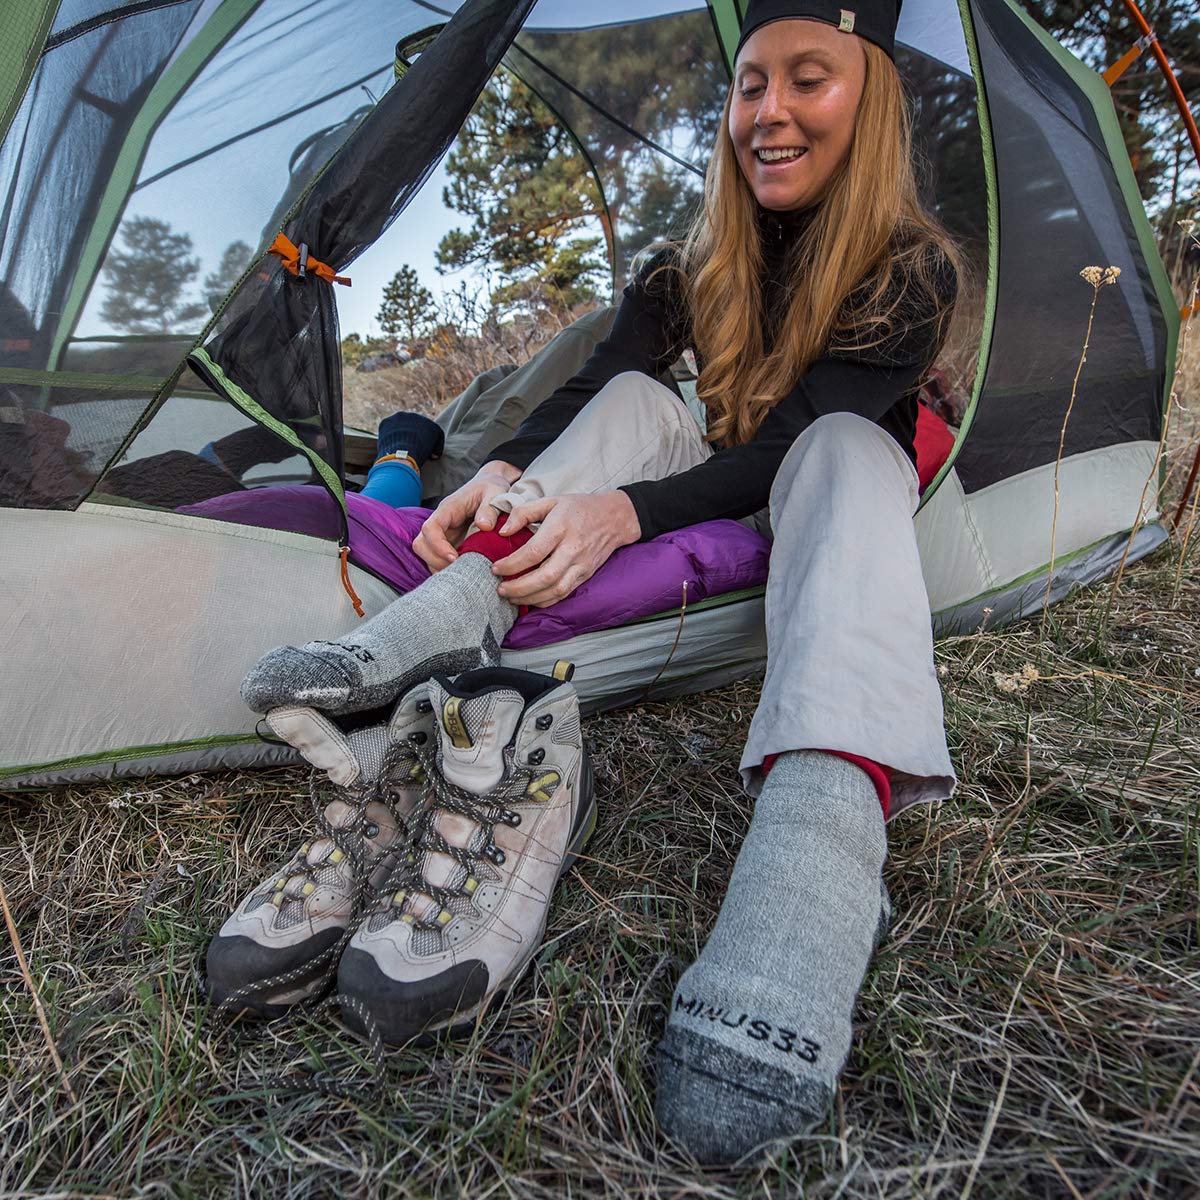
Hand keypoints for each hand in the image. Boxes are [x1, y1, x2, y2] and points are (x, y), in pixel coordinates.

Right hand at [413, 460, 520, 571]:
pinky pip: (438, 558)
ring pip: (426, 554)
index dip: (437, 545)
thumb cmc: (491, 488)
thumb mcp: (495, 492)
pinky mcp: (449, 542)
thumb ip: (490, 508)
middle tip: (458, 572)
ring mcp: (443, 534)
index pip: (430, 528)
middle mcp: (441, 522)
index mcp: (449, 509)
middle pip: (421, 544)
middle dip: (434, 561)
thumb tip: (484, 526)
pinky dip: (446, 569)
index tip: (454, 558)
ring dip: (439, 567)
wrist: (490, 486)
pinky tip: (464, 574)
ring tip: (461, 576)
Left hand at [490, 491, 641, 607]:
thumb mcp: (551, 500)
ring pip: (555, 590)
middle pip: (544, 577)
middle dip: (519, 588)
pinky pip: (564, 594)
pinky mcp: (586, 575)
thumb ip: (523, 513)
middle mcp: (573, 548)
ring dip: (530, 598)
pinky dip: (545, 601)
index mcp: (561, 527)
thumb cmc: (580, 508)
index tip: (495, 568)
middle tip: (500, 589)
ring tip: (511, 598)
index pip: (534, 552)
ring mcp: (581, 565)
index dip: (512, 564)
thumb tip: (502, 531)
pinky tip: (530, 599)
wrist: (616, 518)